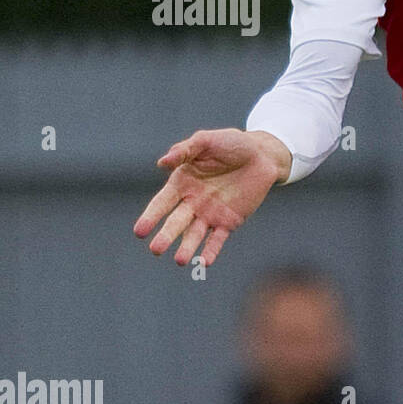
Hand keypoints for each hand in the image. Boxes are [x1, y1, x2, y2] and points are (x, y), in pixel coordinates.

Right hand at [133, 128, 289, 267]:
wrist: (262, 154)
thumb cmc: (231, 144)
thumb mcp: (206, 141)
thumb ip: (184, 150)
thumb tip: (161, 163)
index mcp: (182, 183)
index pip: (162, 203)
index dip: (151, 216)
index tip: (139, 231)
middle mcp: (192, 202)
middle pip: (176, 222)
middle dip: (166, 236)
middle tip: (156, 250)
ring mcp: (210, 214)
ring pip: (195, 234)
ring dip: (187, 247)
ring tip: (180, 261)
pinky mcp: (229, 221)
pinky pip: (218, 238)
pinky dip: (211, 250)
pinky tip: (205, 262)